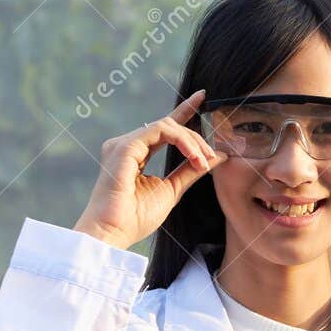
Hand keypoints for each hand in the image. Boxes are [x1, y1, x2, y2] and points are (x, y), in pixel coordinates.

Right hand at [73, 89, 222, 249]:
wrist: (113, 232)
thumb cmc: (136, 217)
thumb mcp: (172, 189)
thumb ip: (191, 170)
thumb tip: (216, 156)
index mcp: (135, 153)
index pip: (164, 127)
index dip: (184, 110)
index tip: (202, 98)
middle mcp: (127, 144)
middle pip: (169, 126)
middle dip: (196, 138)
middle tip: (212, 157)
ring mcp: (123, 143)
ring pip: (166, 125)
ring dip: (192, 141)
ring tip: (203, 161)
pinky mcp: (124, 147)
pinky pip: (160, 130)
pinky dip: (182, 141)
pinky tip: (194, 157)